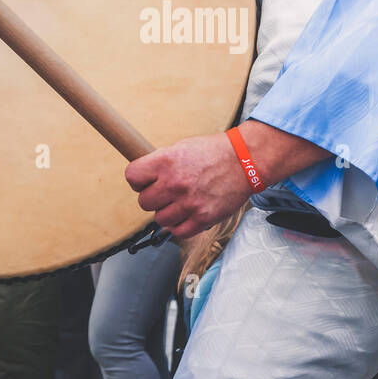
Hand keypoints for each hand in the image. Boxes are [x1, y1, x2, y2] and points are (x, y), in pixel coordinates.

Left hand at [124, 132, 251, 240]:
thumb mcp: (182, 147)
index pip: (132, 177)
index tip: (146, 181)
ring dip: (167, 213)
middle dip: (153, 198)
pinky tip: (186, 214)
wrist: (245, 161)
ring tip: (180, 202)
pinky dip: (179, 225)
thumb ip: (160, 163)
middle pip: (144, 202)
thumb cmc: (214, 152)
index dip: (138, 180)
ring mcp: (189, 203)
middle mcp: (175, 183)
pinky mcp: (203, 218)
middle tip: (166, 193)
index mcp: (166, 161)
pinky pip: (178, 231)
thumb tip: (142, 178)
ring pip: (160, 219)